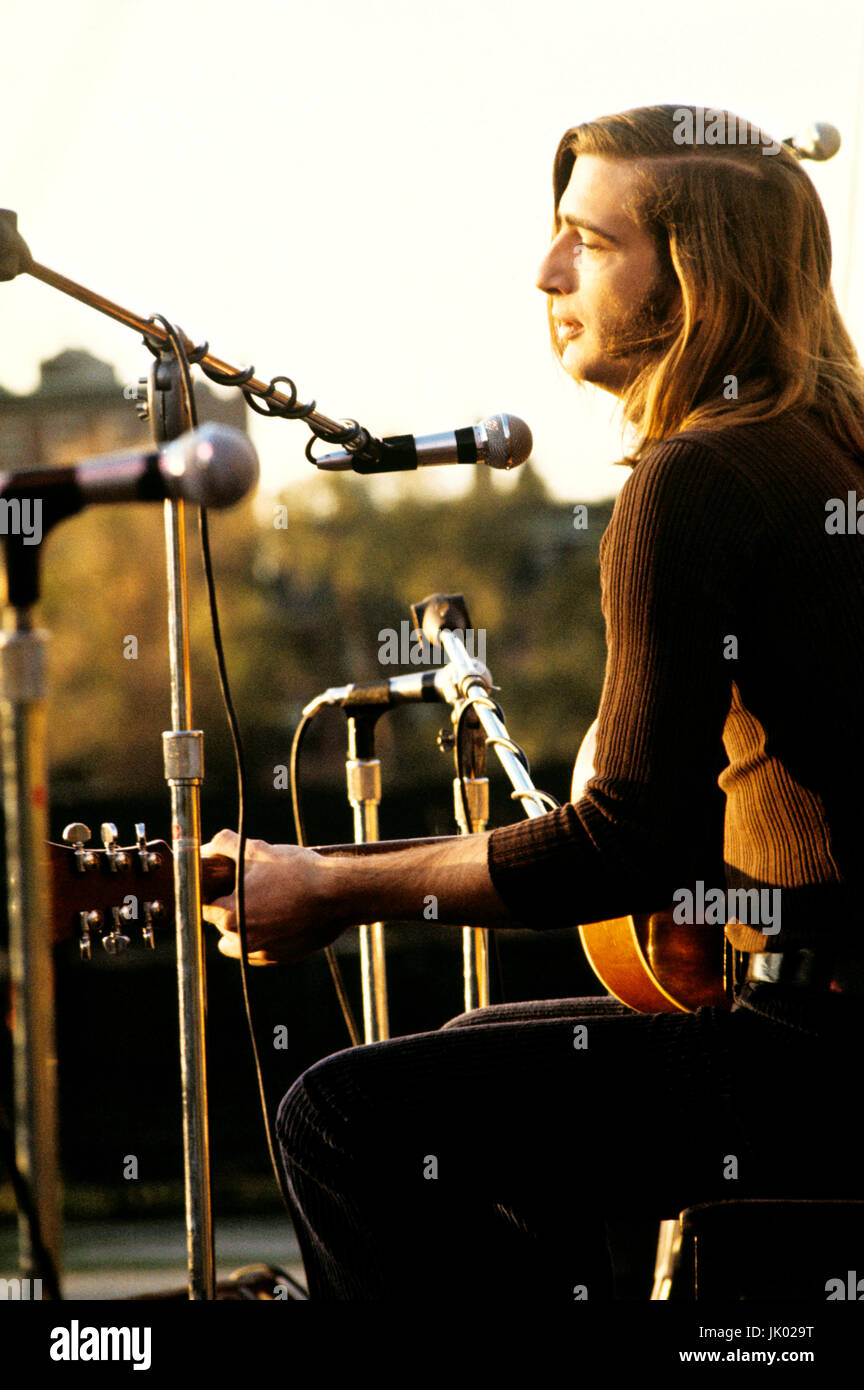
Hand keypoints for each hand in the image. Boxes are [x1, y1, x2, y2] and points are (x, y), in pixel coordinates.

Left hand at [201, 829, 346, 965]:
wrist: (339, 894)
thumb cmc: (297, 872)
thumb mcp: (256, 849)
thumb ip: (225, 844)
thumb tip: (209, 846)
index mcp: (229, 916)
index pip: (204, 906)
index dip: (213, 891)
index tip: (224, 882)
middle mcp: (242, 941)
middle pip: (221, 925)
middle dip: (230, 907)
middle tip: (250, 887)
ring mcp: (264, 953)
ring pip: (240, 942)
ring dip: (245, 927)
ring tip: (265, 904)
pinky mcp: (283, 958)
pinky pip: (263, 949)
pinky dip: (267, 936)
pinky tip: (282, 916)